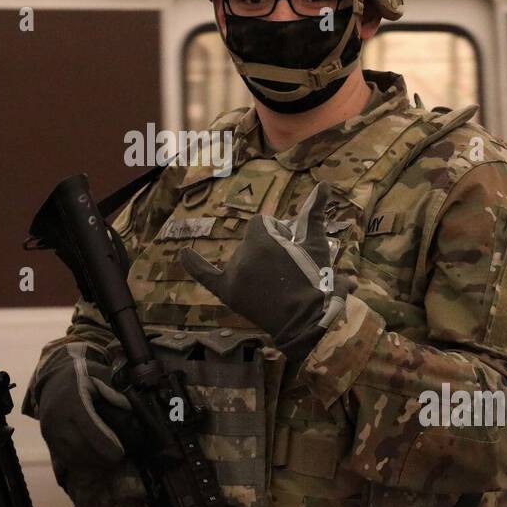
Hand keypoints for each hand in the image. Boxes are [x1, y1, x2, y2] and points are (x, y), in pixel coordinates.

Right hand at [34, 347, 131, 468]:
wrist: (52, 378)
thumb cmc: (82, 376)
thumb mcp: (100, 374)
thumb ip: (115, 390)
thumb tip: (130, 409)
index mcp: (73, 401)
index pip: (90, 429)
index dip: (106, 444)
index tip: (121, 453)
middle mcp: (57, 418)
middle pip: (81, 447)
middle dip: (102, 458)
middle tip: (120, 460)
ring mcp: (50, 430)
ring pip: (72, 456)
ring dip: (92, 464)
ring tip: (110, 464)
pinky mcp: (48, 439)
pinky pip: (64, 458)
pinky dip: (81, 464)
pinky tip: (95, 464)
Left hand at [180, 183, 350, 360]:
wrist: (307, 322)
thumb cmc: (315, 281)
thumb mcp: (316, 245)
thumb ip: (314, 214)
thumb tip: (324, 184)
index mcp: (261, 239)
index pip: (263, 223)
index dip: (279, 232)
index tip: (293, 247)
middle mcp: (243, 254)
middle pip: (252, 240)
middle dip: (269, 248)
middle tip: (289, 268)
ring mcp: (234, 274)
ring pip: (241, 257)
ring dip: (255, 262)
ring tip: (276, 281)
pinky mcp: (229, 293)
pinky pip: (206, 275)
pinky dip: (194, 264)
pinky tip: (182, 254)